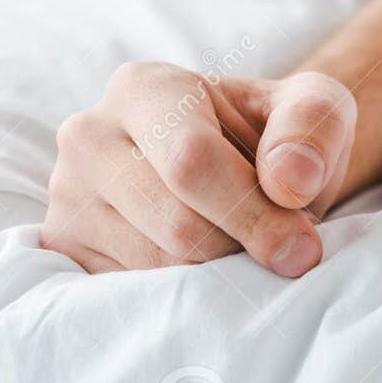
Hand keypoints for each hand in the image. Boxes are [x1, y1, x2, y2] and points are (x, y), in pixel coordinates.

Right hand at [42, 63, 355, 276]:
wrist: (244, 163)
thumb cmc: (278, 132)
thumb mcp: (316, 108)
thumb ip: (311, 128)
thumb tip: (288, 183)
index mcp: (144, 88)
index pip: (191, 162)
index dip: (254, 212)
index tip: (303, 245)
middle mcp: (89, 136)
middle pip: (175, 223)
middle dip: (243, 247)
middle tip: (285, 247)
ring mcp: (67, 196)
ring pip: (157, 268)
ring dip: (220, 272)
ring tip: (242, 240)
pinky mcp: (65, 248)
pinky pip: (133, 294)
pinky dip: (186, 293)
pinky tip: (208, 262)